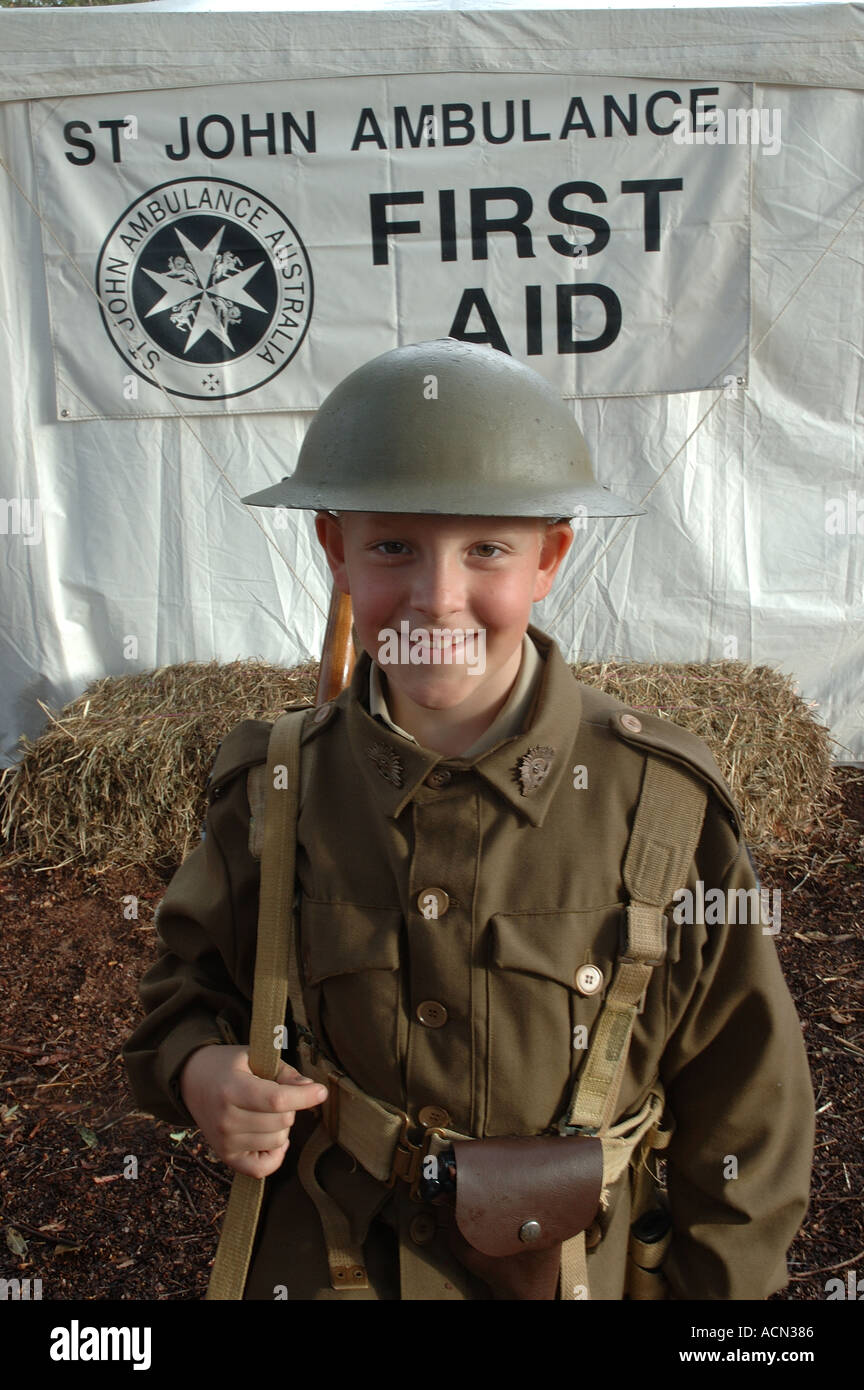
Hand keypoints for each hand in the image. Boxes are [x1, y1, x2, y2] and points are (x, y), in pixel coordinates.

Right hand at [179, 1044, 327, 1178]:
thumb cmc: (230, 1067)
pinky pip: (263, 1168)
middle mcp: (226, 1120)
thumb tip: (312, 1090)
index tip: (321, 1092)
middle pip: (282, 1122)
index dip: (304, 1098)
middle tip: (275, 1094)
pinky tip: (272, 1137)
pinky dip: (275, 1155)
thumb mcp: (255, 1057)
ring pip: (278, 1141)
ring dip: (282, 1127)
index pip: (276, 1100)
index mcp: (232, 1089)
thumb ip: (285, 1073)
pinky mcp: (227, 1157)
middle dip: (290, 1106)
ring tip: (266, 1111)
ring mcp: (225, 1142)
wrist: (193, 1081)